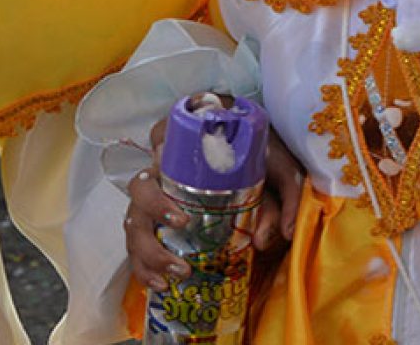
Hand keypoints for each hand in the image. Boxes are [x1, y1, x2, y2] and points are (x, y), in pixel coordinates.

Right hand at [124, 111, 302, 290]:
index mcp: (189, 150)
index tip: (164, 157)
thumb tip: (268, 238)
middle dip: (153, 205)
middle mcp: (166, 176)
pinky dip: (144, 268)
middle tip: (181, 221)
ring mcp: (159, 204)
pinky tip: (161, 284)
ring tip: (178, 271)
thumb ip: (284, 199)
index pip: (161, 134)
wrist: (263, 181)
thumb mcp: (281, 174)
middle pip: (140, 184)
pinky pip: (140, 247)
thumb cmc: (267, 169)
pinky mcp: (161, 230)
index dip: (156, 144)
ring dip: (149, 248)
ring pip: (135, 221)